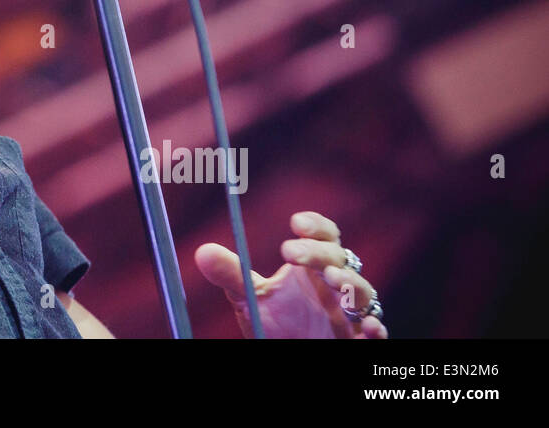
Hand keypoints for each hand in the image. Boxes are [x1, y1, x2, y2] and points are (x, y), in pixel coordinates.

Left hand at [195, 210, 387, 338]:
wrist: (287, 354)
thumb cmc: (277, 325)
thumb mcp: (250, 300)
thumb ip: (231, 275)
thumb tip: (201, 252)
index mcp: (313, 268)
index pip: (325, 236)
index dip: (316, 226)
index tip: (295, 222)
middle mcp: (336, 286)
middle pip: (339, 258)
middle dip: (319, 252)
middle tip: (290, 253)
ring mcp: (351, 314)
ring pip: (364, 292)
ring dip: (351, 283)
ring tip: (331, 279)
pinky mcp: (360, 341)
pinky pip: (377, 333)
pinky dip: (375, 328)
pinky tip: (368, 327)